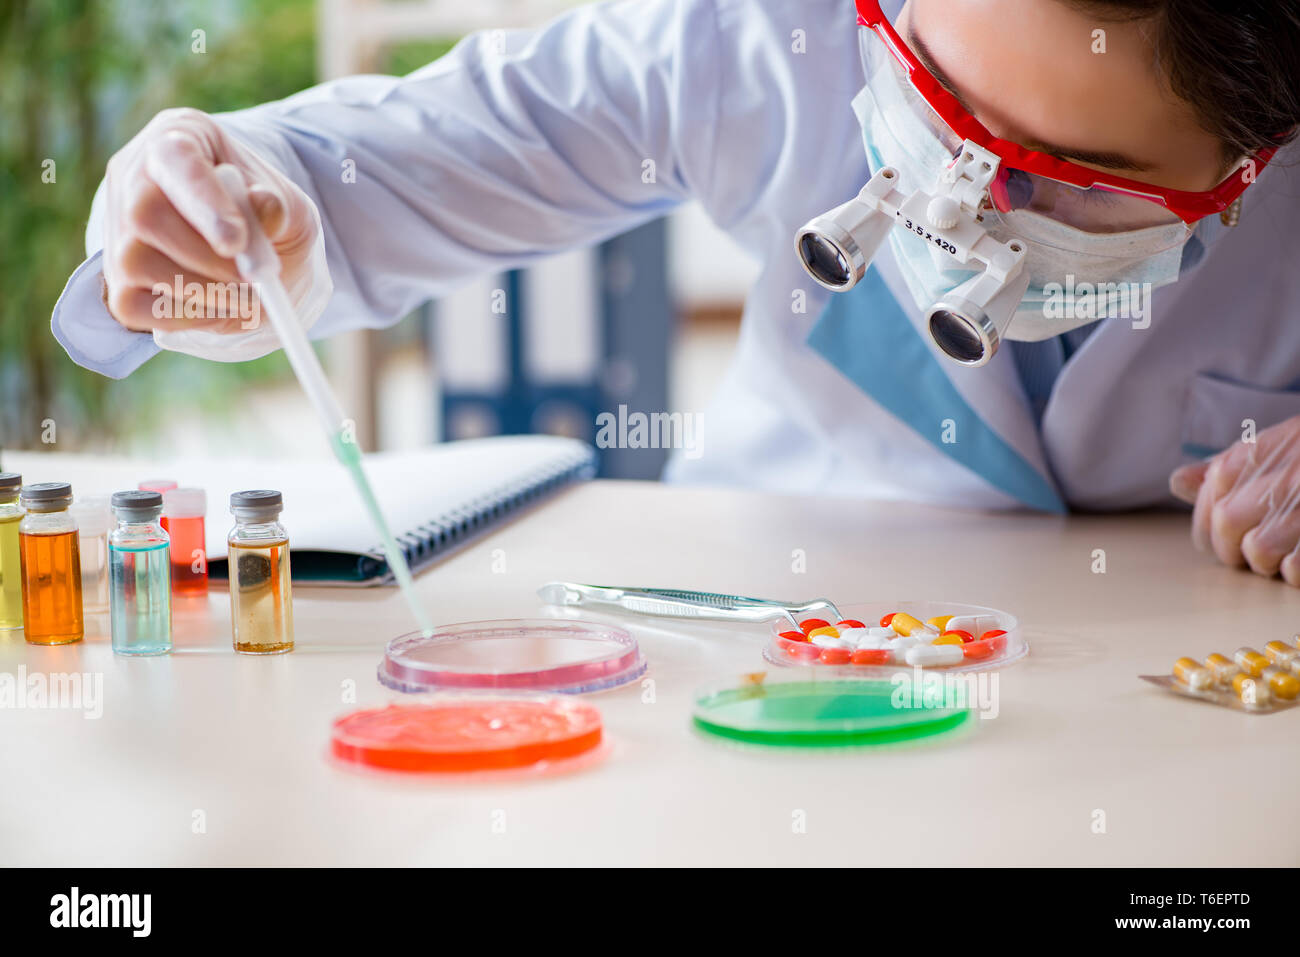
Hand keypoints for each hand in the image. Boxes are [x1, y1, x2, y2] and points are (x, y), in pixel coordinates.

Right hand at [101, 107, 324, 334]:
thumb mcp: (286, 202)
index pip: (175, 158)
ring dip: (202, 292)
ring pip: (136, 263)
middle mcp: (132, 176)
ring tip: (247, 298)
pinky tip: (218, 308)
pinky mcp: (116, 279)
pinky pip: (132, 306)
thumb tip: (263, 208)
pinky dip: (185, 316)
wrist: (244, 245)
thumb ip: (278, 206)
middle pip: (146, 215)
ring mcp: (116, 228)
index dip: (203, 202)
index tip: (236, 243)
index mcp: (177, 139)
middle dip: (207, 260)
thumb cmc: (260, 212)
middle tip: (255, 282)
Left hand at [1170, 415, 1299, 585]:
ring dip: (1267, 563)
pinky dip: (1294, 573)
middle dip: (1231, 549)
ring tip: (1283, 557)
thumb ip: (1230, 468)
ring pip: (1258, 549)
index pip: (1212, 491)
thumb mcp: (1277, 449)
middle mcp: (1282, 472)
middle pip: (1227, 522)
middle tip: (1248, 556)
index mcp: (1261, 451)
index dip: (1209, 525)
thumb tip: (1177, 482)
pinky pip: (1294, 568)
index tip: (1219, 540)